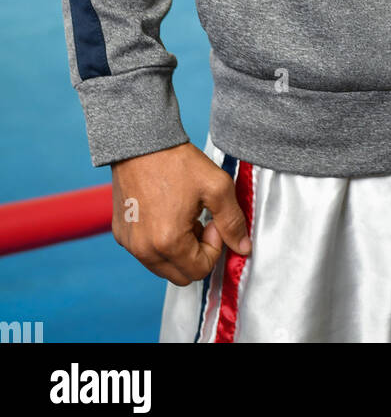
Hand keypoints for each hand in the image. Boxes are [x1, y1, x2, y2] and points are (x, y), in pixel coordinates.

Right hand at [110, 141, 250, 286]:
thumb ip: (233, 221)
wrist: (142, 142)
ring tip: (184, 216)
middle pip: (181, 275)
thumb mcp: (216, 186)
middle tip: (200, 221)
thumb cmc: (178, 162)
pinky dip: (160, 243)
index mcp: (169, 243)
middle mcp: (144, 250)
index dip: (214, 247)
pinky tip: (166, 213)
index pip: (200, 270)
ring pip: (163, 267)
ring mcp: (130, 244)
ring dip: (179, 250)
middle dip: (197, 254)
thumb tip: (244, 249)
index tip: (212, 220)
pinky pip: (146, 253)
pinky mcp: (121, 234)